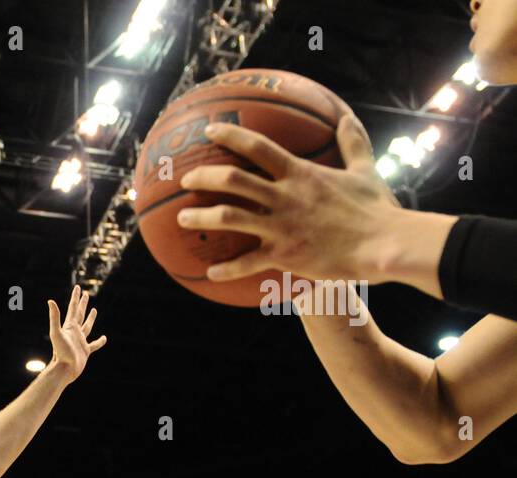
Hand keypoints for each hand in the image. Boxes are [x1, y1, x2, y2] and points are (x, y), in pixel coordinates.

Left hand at [46, 285, 106, 381]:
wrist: (64, 369)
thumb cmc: (60, 353)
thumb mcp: (56, 333)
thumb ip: (54, 317)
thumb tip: (50, 301)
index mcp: (69, 326)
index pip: (73, 308)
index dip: (75, 297)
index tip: (78, 287)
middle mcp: (75, 332)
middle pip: (80, 314)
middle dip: (82, 303)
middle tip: (85, 293)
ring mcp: (80, 341)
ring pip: (87, 326)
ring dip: (90, 318)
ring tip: (94, 310)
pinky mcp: (85, 351)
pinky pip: (94, 344)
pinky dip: (100, 341)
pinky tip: (104, 338)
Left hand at [175, 115, 402, 283]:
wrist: (385, 244)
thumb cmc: (377, 209)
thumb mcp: (365, 170)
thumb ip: (353, 144)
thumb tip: (346, 117)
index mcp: (300, 174)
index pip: (258, 146)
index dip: (230, 135)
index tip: (209, 131)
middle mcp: (284, 196)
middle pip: (232, 179)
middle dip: (203, 176)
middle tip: (185, 178)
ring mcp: (281, 226)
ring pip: (229, 217)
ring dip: (200, 217)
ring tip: (180, 219)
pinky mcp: (283, 255)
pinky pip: (246, 263)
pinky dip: (226, 269)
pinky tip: (210, 273)